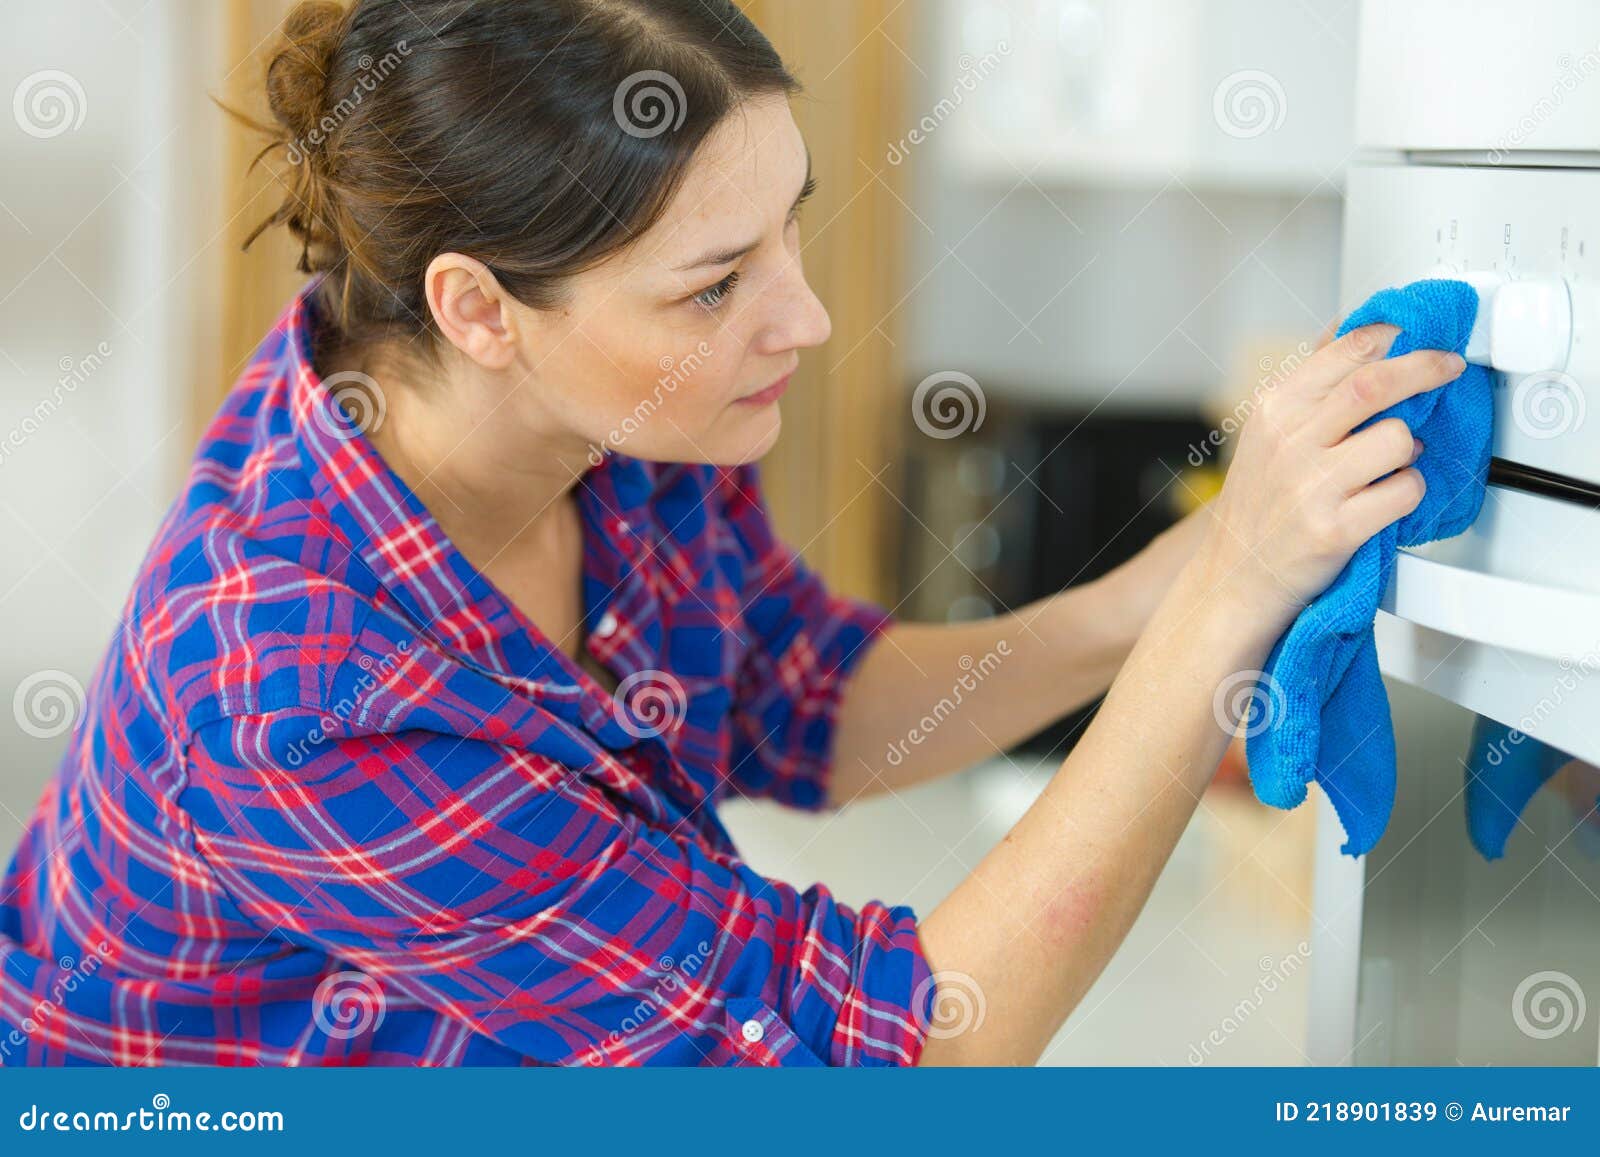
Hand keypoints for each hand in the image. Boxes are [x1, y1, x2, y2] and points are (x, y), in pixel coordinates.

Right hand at [1190, 323, 1464, 635]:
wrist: (1236, 572)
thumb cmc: (1261, 502)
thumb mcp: (1268, 430)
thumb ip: (1311, 383)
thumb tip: (1350, 329)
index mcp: (1275, 408)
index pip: (1347, 350)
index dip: (1397, 335)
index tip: (1423, 335)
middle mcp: (1290, 441)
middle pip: (1376, 383)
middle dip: (1426, 368)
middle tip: (1448, 368)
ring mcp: (1311, 486)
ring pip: (1399, 438)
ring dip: (1411, 448)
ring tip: (1394, 462)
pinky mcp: (1336, 529)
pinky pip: (1405, 491)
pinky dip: (1410, 492)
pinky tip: (1389, 496)